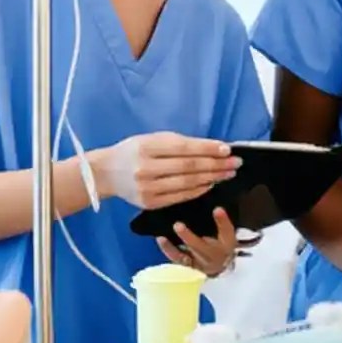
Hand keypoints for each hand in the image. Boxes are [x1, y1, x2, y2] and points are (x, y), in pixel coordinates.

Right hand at [94, 132, 240, 209]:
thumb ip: (178, 143)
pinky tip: (210, 184)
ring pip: (187, 183)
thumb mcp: (151, 139)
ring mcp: (148, 188)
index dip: (207, 149)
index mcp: (146, 147)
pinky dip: (198, 190)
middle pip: (189, 167)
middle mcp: (146, 168)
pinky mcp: (150, 203)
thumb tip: (211, 148)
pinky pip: (180, 196)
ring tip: (227, 173)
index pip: (184, 148)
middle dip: (216, 165)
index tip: (227, 149)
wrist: (106, 173)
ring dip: (212, 178)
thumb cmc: (133, 151)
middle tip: (235, 163)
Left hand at [156, 207, 237, 276]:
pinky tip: (161, 239)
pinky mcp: (189, 268)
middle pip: (202, 248)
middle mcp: (214, 256)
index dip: (223, 221)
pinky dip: (168, 250)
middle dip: (189, 238)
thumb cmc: (221, 242)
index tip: (217, 209)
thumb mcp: (225, 232)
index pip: (227, 233)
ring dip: (173, 248)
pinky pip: (177, 260)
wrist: (219, 265)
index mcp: (227, 244)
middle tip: (177, 225)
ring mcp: (200, 264)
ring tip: (162, 237)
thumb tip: (206, 196)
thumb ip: (219, 220)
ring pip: (186, 257)